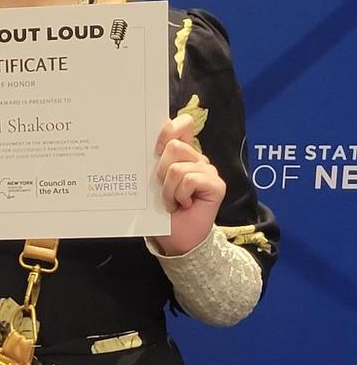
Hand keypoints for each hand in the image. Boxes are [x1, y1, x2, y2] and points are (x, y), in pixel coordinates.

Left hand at [153, 113, 224, 254]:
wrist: (175, 240)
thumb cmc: (161, 213)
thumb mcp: (151, 183)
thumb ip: (154, 160)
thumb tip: (148, 139)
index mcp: (182, 154)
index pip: (181, 125)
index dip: (168, 130)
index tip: (155, 150)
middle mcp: (197, 159)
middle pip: (174, 147)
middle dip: (160, 172)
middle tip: (163, 190)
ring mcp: (208, 171)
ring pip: (178, 167)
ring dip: (168, 190)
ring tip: (172, 202)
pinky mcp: (216, 184)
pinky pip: (190, 180)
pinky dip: (180, 195)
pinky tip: (183, 205)